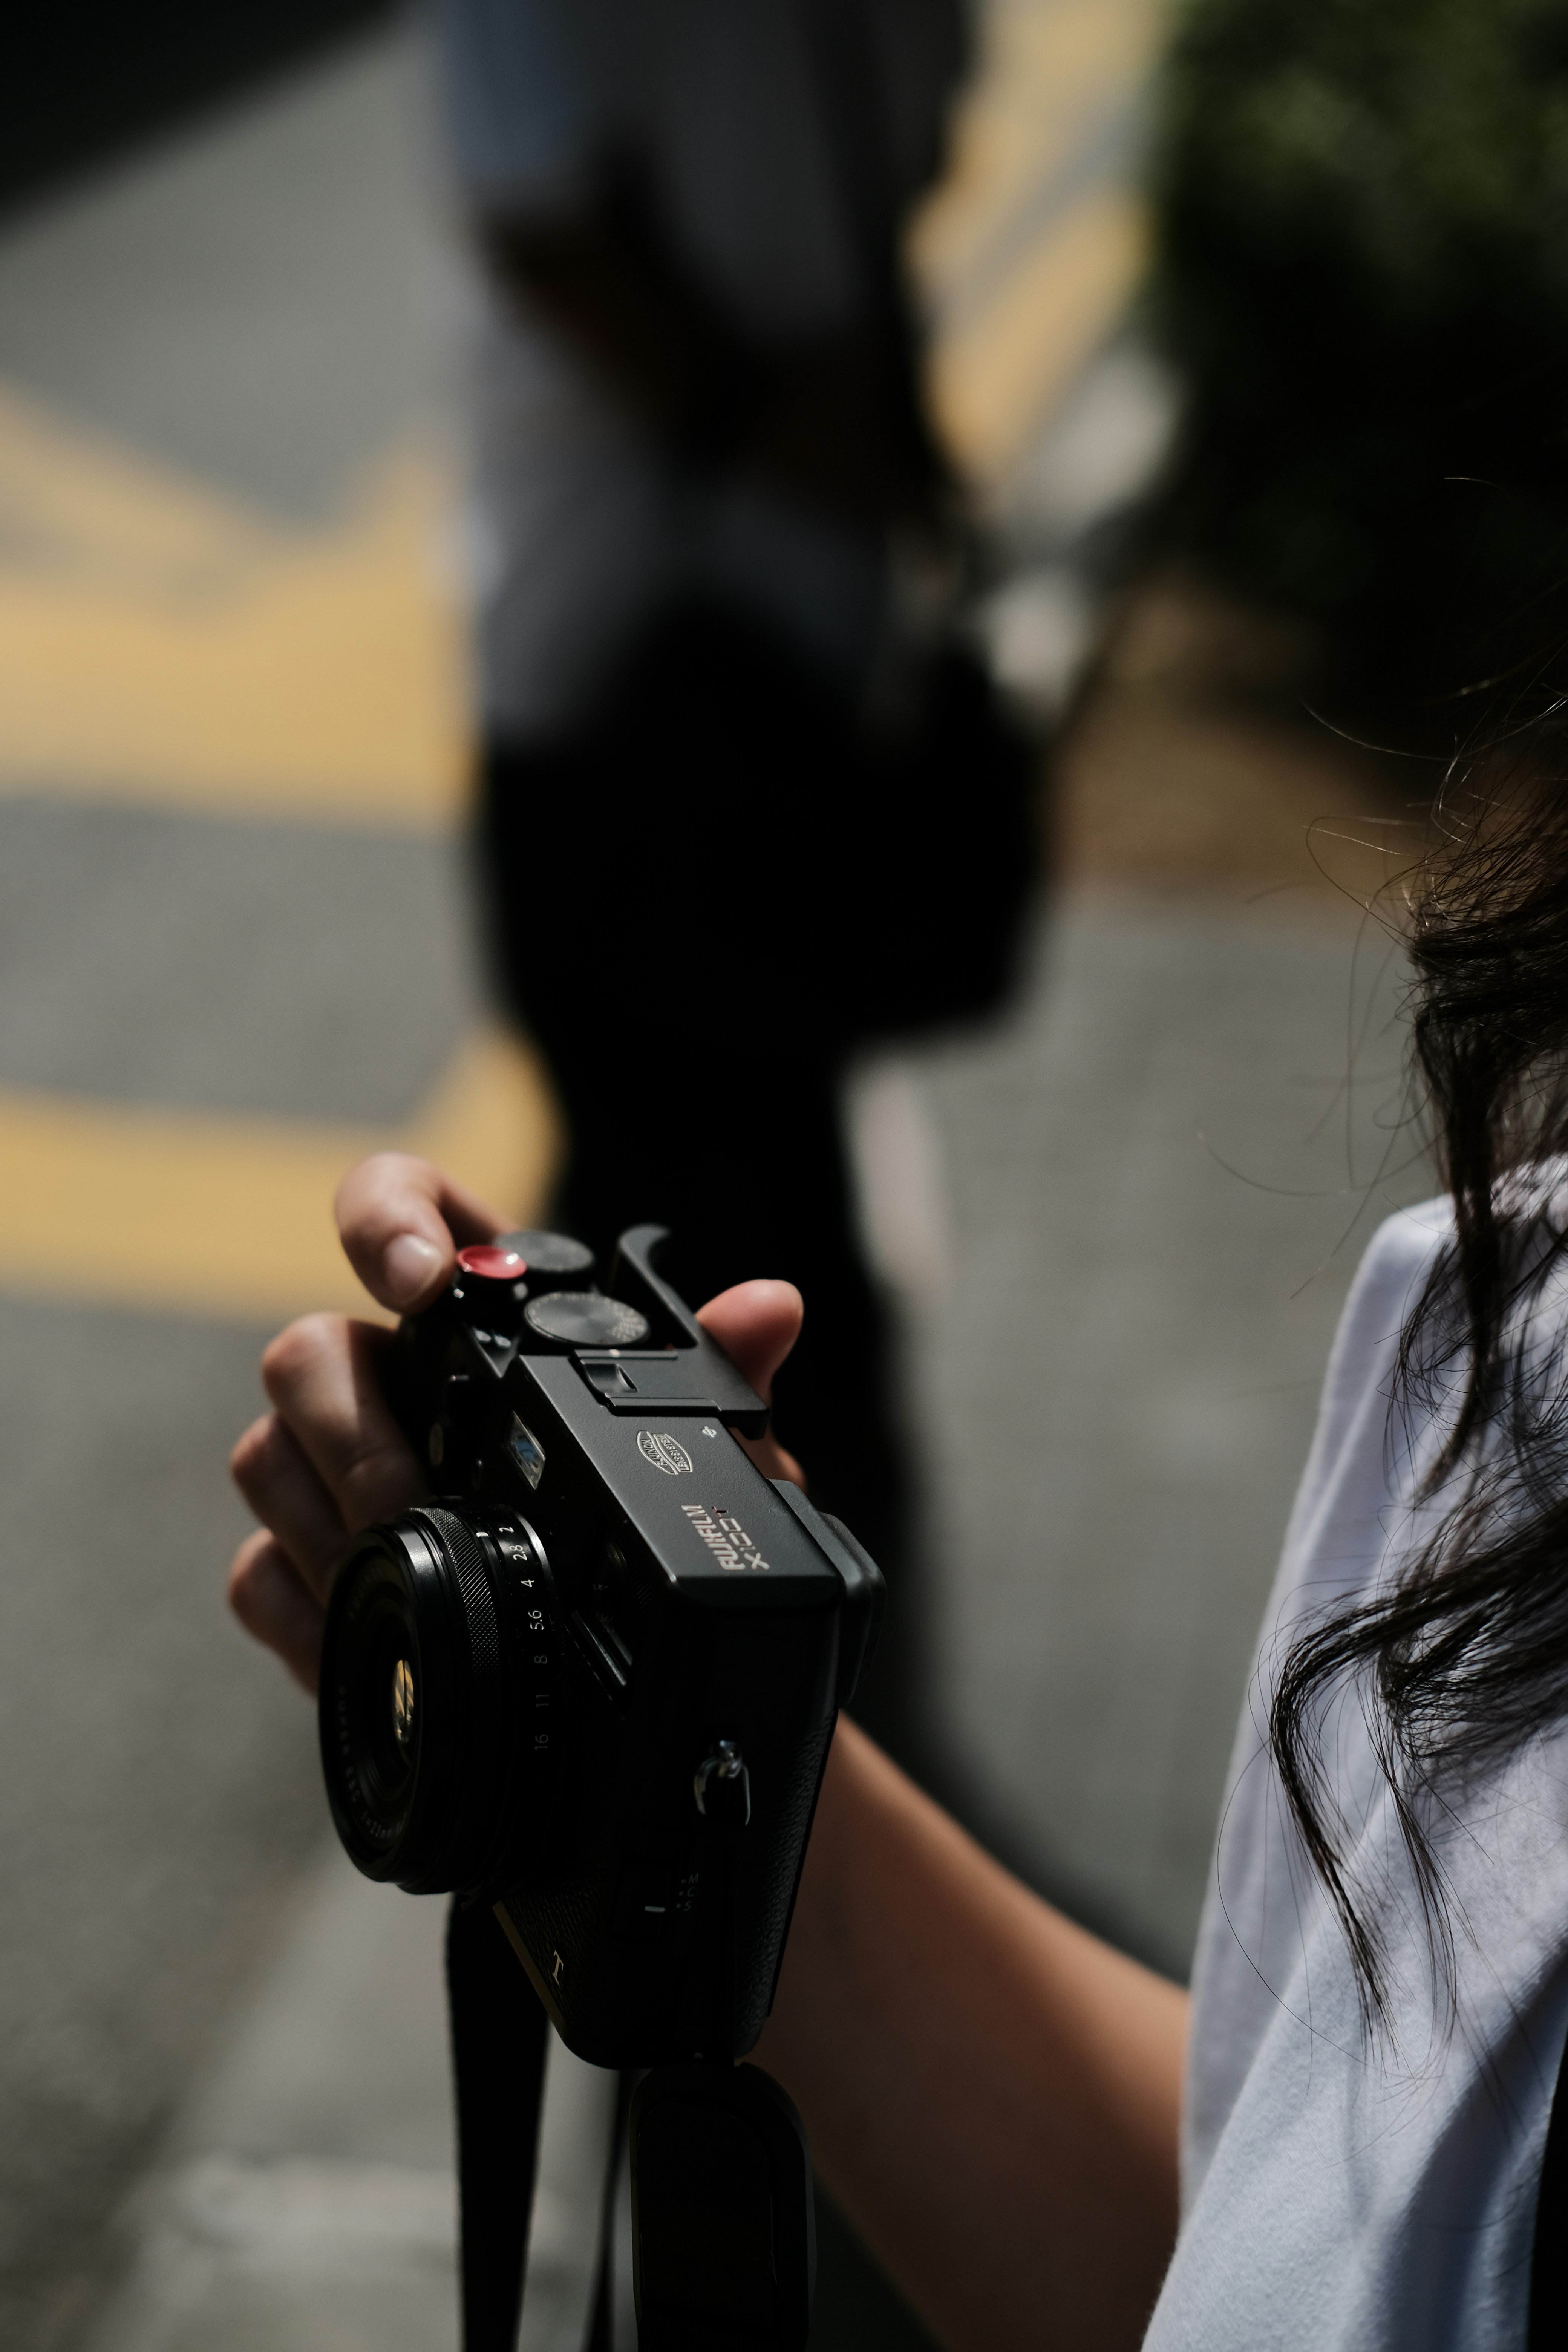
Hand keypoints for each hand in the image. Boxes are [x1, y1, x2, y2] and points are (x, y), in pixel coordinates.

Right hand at [228, 1151, 803, 1690]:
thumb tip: (771, 1309)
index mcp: (481, 1316)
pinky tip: (359, 1636)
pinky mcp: (305, 1561)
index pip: (400, 1207)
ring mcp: (333, 1468)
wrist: (624, 1664)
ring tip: (402, 1573)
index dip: (384, 1218)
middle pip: (309, 1350)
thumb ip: (724, 1377)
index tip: (414, 1275)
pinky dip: (306, 1608)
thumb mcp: (708, 1455)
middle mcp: (391, 1376)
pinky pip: (261, 1570)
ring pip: (267, 1456)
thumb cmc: (653, 1517)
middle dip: (356, 1430)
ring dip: (328, 1520)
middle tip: (418, 1502)